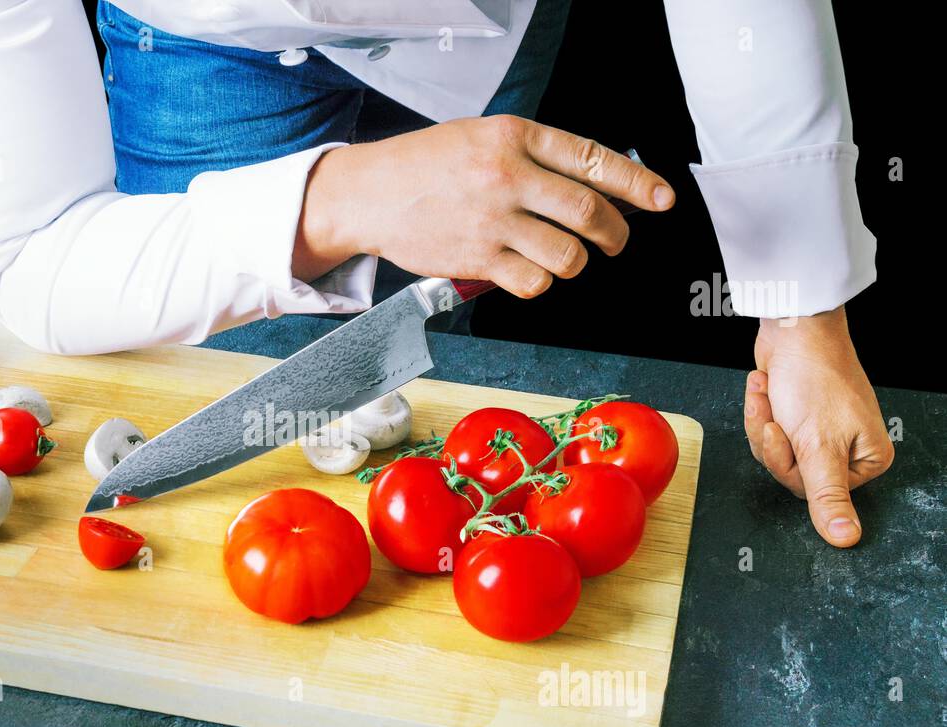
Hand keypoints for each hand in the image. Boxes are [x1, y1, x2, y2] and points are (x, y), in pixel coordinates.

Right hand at [294, 115, 674, 293]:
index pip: (591, 158)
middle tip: (614, 241)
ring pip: (567, 254)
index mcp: (513, 136)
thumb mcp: (481, 137)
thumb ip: (533, 156)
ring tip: (563, 258)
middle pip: (589, 211)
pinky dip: (541, 283)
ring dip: (576, 263)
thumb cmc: (426, 166)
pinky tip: (528, 273)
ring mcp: (492, 220)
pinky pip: (533, 283)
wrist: (370, 194)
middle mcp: (507, 176)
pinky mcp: (477, 259)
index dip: (636, 183)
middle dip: (614, 233)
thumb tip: (593, 185)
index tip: (661, 199)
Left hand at [745, 306, 893, 546]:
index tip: (788, 435)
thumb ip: (828, 496)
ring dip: (762, 422)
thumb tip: (846, 539)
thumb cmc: (813, 378)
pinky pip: (766, 433)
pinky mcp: (796, 418)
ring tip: (770, 394)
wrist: (793, 330)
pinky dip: (759, 410)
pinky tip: (764, 388)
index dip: (789, 465)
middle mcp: (847, 450)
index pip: (812, 492)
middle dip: (771, 441)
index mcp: (866, 461)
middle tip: (776, 415)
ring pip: (774, 454)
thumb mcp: (818, 445)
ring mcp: (820, 433)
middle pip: (790, 473)